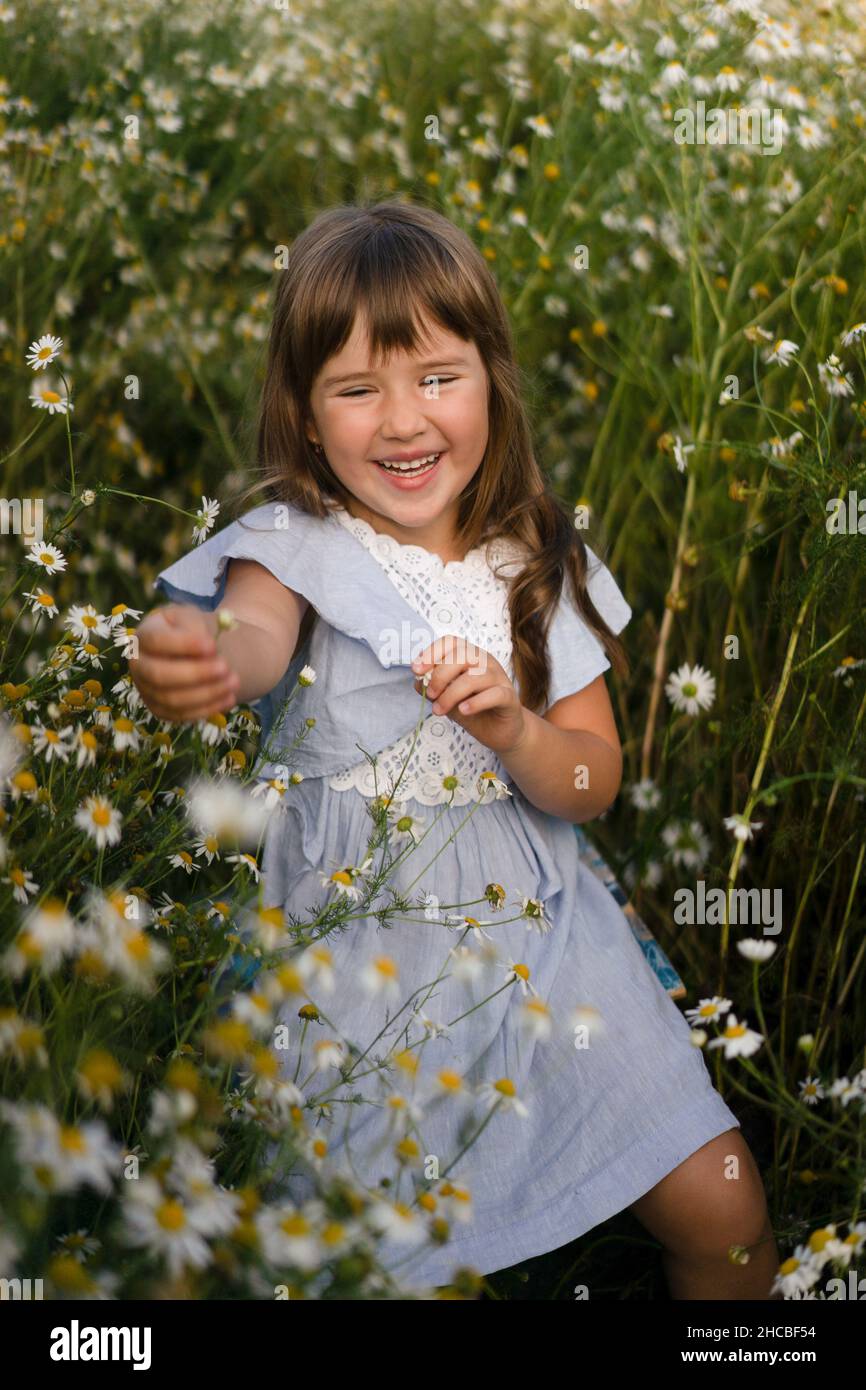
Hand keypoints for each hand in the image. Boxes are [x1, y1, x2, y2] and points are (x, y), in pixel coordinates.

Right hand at [129, 604, 239, 723]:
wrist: (196, 652)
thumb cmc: (191, 630)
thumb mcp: (192, 618)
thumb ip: (195, 627)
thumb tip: (207, 652)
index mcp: (143, 637)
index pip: (156, 641)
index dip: (184, 644)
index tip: (213, 645)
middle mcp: (139, 665)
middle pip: (159, 675)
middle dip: (195, 673)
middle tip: (225, 667)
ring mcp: (147, 690)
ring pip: (172, 699)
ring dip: (207, 692)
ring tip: (234, 682)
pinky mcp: (160, 709)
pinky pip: (182, 715)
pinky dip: (207, 708)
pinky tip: (229, 698)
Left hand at [411, 634, 527, 755]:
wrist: (499, 731)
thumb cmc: (472, 710)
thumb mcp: (446, 697)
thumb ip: (432, 686)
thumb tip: (418, 679)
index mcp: (470, 656)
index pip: (451, 642)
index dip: (432, 652)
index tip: (416, 670)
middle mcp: (486, 662)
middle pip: (462, 655)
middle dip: (440, 675)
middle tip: (431, 695)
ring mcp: (499, 678)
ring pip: (476, 676)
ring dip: (452, 694)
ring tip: (440, 710)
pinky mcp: (509, 697)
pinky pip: (494, 694)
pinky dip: (476, 702)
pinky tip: (464, 711)